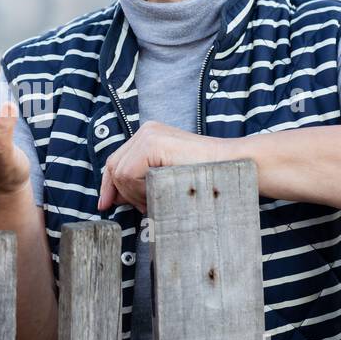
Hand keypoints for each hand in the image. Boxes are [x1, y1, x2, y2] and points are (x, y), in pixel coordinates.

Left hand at [98, 121, 219, 213]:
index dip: (109, 185)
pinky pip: (129, 174)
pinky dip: (139, 190)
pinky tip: (159, 192)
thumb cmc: (205, 178)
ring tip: (157, 198)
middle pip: (114, 166)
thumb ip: (140, 184)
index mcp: (149, 137)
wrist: (234, 168)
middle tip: (141, 208)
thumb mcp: (165, 180)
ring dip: (135, 194)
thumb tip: (112, 197)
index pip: (117, 161)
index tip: (106, 205)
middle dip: (121, 192)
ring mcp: (148, 135)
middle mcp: (146, 131)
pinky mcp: (152, 144)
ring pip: (120, 173)